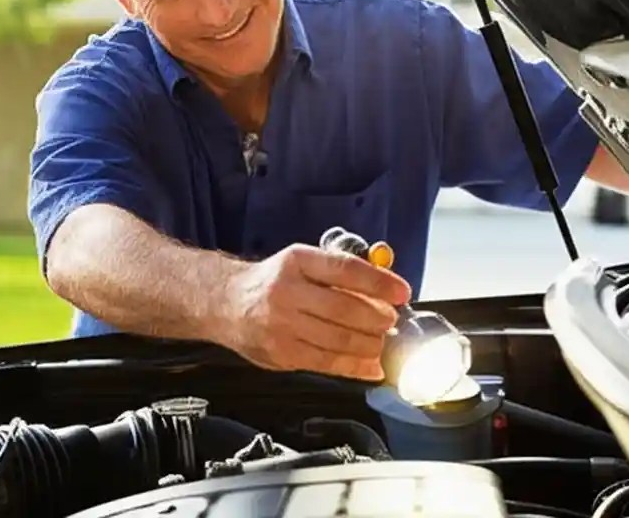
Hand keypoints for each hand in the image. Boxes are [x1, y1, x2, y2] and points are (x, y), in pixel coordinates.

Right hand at [219, 244, 412, 380]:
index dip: (379, 282)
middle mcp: (287, 291)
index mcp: (296, 261)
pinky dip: (355, 367)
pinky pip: (327, 363)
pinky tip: (372, 366)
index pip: (345, 269)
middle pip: (345, 308)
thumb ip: (339, 271)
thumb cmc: (272, 282)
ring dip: (370, 344)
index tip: (401, 292)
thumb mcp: (301, 262)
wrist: (226, 303)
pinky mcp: (282, 354)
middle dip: (377, 318)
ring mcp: (282, 325)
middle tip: (391, 321)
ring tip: (381, 342)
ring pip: (339, 339)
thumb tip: (384, 280)